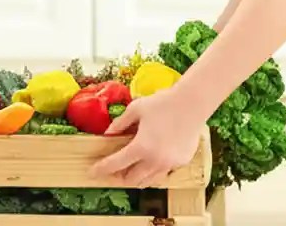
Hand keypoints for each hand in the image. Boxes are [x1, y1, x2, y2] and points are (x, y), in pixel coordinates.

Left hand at [89, 88, 204, 187]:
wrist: (193, 103)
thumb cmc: (164, 103)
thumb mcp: (136, 108)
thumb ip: (120, 123)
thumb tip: (108, 134)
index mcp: (141, 147)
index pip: (115, 164)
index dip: (101, 169)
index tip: (92, 172)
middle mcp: (154, 160)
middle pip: (131, 179)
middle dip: (119, 176)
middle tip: (114, 169)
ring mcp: (169, 163)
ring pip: (148, 181)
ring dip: (137, 177)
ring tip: (132, 169)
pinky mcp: (181, 162)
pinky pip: (163, 172)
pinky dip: (154, 170)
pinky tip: (153, 160)